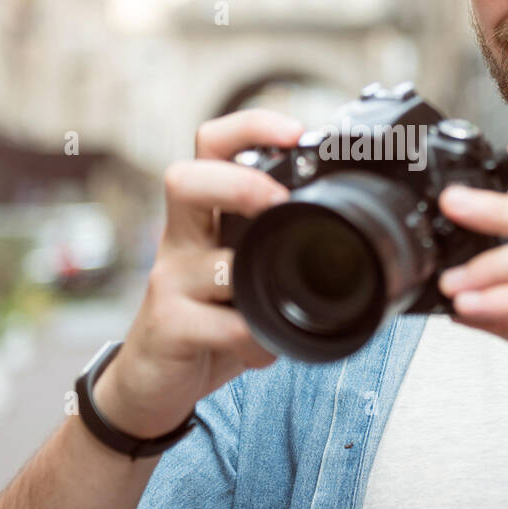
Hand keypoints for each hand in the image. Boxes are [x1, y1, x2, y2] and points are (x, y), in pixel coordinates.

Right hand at [94, 109, 303, 439]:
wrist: (151, 380)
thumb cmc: (209, 317)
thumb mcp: (246, 273)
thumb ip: (278, 249)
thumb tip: (356, 235)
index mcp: (207, 214)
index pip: (212, 146)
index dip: (250, 128)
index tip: (295, 131)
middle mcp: (183, 237)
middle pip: (184, 179)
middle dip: (237, 184)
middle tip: (279, 203)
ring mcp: (171, 279)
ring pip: (201, 259)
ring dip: (252, 278)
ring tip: (283, 296)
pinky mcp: (169, 324)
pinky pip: (220, 325)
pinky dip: (254, 338)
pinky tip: (265, 348)